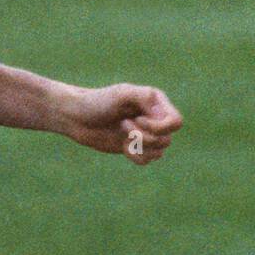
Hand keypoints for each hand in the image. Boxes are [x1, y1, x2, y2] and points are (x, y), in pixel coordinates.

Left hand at [61, 83, 182, 164]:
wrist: (78, 117)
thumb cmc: (98, 102)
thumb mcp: (121, 94)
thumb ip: (144, 98)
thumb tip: (162, 116)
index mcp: (155, 102)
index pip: (176, 122)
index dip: (160, 127)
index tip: (138, 120)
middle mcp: (154, 117)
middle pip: (167, 139)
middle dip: (145, 137)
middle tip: (124, 125)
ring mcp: (145, 133)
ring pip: (159, 151)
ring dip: (139, 147)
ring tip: (123, 135)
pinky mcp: (135, 147)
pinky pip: (148, 160)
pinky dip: (136, 156)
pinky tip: (122, 147)